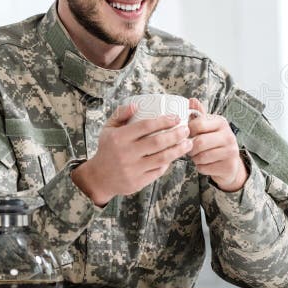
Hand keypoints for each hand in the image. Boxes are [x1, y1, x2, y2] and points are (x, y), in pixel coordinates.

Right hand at [72, 103, 192, 205]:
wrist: (99, 177)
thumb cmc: (107, 149)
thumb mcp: (108, 128)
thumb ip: (121, 114)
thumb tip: (136, 105)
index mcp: (118, 138)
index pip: (145, 126)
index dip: (164, 121)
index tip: (176, 118)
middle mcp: (126, 153)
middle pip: (157, 142)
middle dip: (176, 135)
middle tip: (186, 130)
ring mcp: (132, 169)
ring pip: (161, 158)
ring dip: (178, 150)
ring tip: (188, 143)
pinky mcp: (138, 182)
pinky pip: (158, 171)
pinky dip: (168, 163)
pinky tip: (174, 155)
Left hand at [187, 98, 247, 191]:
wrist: (230, 162)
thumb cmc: (214, 141)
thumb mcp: (207, 126)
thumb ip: (198, 114)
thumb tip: (192, 100)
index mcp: (221, 122)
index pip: (198, 124)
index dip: (188, 131)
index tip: (188, 135)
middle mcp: (229, 135)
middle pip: (199, 142)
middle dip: (190, 148)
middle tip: (191, 148)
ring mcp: (231, 151)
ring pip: (201, 157)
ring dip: (195, 159)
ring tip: (198, 156)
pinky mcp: (229, 166)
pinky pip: (204, 168)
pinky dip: (200, 168)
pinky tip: (206, 164)